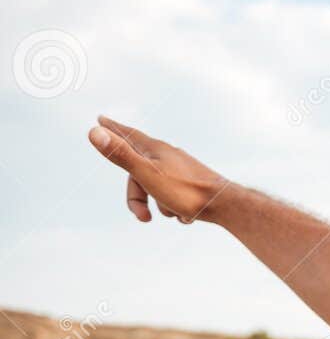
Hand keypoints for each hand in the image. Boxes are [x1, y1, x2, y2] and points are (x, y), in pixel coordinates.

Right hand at [86, 115, 228, 223]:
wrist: (226, 206)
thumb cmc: (186, 191)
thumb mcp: (146, 174)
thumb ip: (120, 155)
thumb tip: (94, 131)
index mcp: (154, 149)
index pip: (127, 134)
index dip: (111, 130)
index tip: (101, 119)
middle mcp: (168, 155)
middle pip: (138, 174)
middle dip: (138, 199)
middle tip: (143, 218)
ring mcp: (182, 169)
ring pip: (157, 188)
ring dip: (162, 206)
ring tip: (176, 210)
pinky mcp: (194, 183)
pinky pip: (175, 197)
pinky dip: (177, 209)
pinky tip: (188, 215)